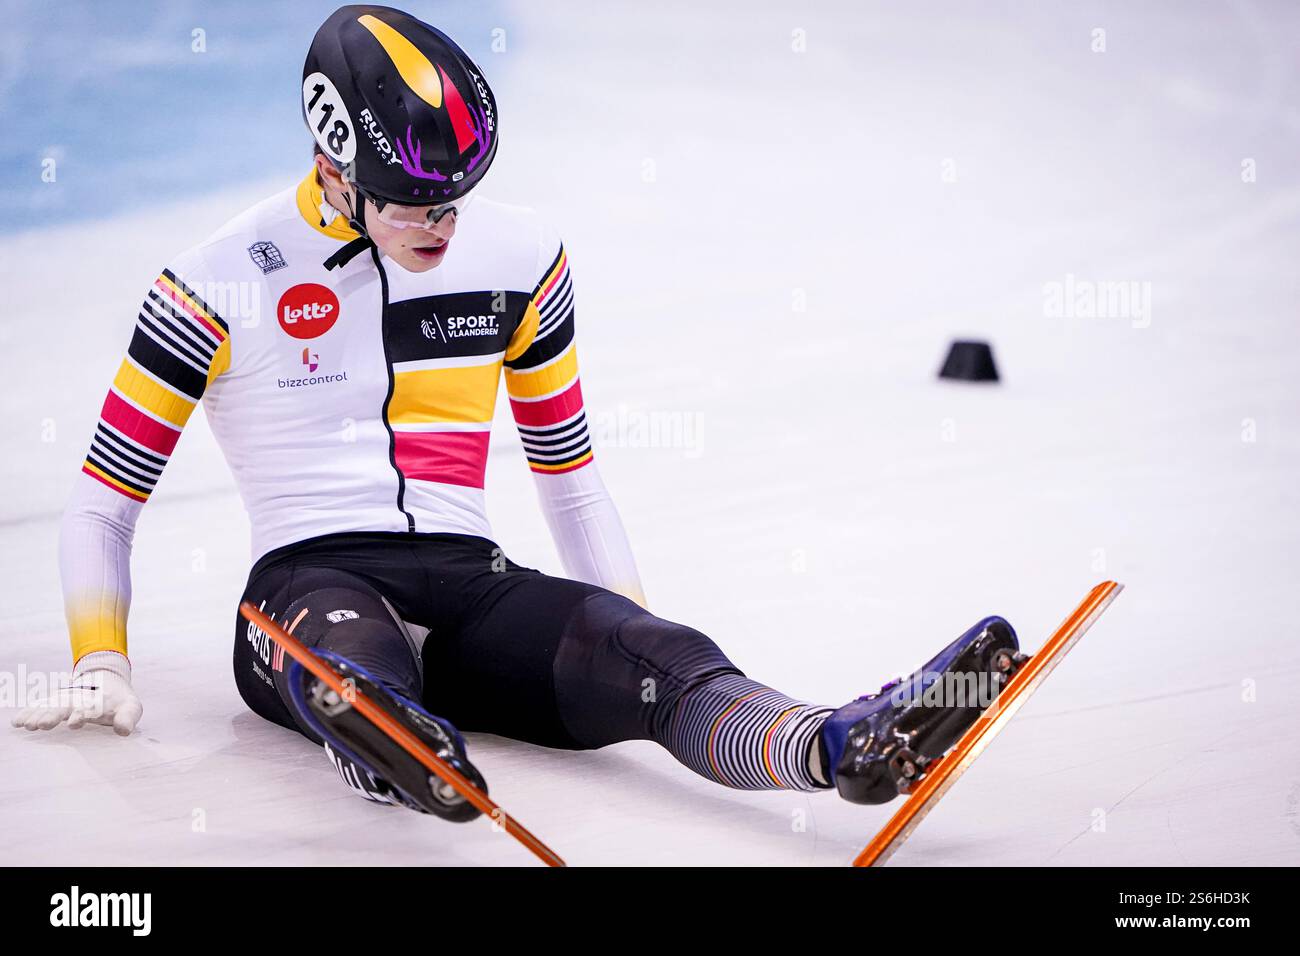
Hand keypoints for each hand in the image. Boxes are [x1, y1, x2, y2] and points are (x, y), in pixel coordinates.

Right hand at [12, 653, 141, 735]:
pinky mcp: (55, 703)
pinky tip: (17, 722)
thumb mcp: (131, 707)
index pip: (89, 709)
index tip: (74, 723)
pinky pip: (40, 707)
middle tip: (43, 725)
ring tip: (27, 725)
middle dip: (53, 715)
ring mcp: (65, 701)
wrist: (107, 679)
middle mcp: (78, 700)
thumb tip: (124, 731)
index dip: (82, 715)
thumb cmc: (120, 701)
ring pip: (49, 707)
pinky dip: (29, 713)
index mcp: (97, 702)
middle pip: (64, 707)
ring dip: (38, 715)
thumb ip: (128, 718)